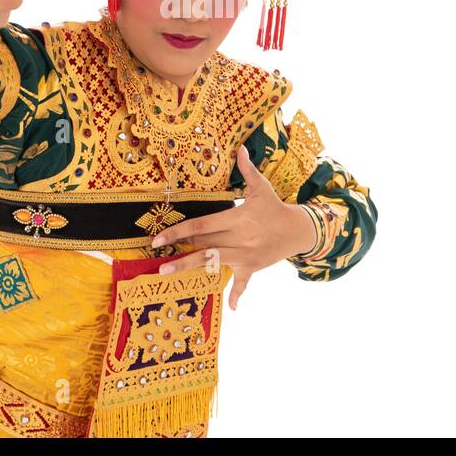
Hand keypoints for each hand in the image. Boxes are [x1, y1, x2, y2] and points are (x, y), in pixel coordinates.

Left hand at [148, 145, 318, 309]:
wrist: (298, 229)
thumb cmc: (274, 207)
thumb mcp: (262, 187)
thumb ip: (248, 170)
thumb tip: (241, 148)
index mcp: (238, 217)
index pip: (202, 224)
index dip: (179, 231)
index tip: (160, 237)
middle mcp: (240, 237)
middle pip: (204, 244)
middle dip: (181, 249)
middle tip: (157, 256)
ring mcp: (246, 255)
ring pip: (213, 262)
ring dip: (190, 267)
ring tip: (166, 272)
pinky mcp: (253, 267)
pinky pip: (244, 282)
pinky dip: (238, 294)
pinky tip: (231, 307)